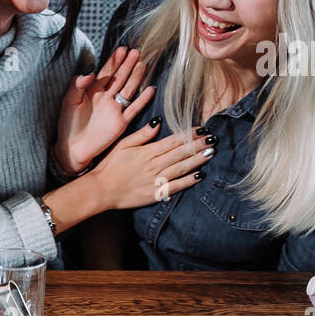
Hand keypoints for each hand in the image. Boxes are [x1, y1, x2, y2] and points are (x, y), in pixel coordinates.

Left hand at [53, 47, 155, 174]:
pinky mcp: (121, 122)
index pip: (106, 72)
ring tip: (143, 64)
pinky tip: (150, 89)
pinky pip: (134, 109)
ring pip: (128, 90)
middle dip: (127, 65)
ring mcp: (114, 109)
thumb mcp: (69, 101)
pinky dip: (142, 100)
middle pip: (120, 78)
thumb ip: (77, 85)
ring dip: (136, 77)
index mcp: (92, 91)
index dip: (114, 61)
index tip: (122, 49)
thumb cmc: (67, 124)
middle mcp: (106, 98)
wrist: (71, 148)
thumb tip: (90, 72)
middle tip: (136, 52)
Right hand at [86, 120, 213, 210]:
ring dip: (198, 160)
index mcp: (147, 152)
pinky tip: (200, 175)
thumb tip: (158, 122)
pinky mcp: (155, 194)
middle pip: (181, 152)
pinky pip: (176, 186)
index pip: (173, 140)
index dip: (189, 134)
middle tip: (213, 138)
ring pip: (182, 167)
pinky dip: (189, 180)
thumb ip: (142, 134)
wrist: (101, 190)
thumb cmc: (110, 166)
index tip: (202, 129)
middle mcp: (154, 165)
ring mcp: (156, 180)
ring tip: (211, 152)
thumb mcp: (123, 145)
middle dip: (198, 145)